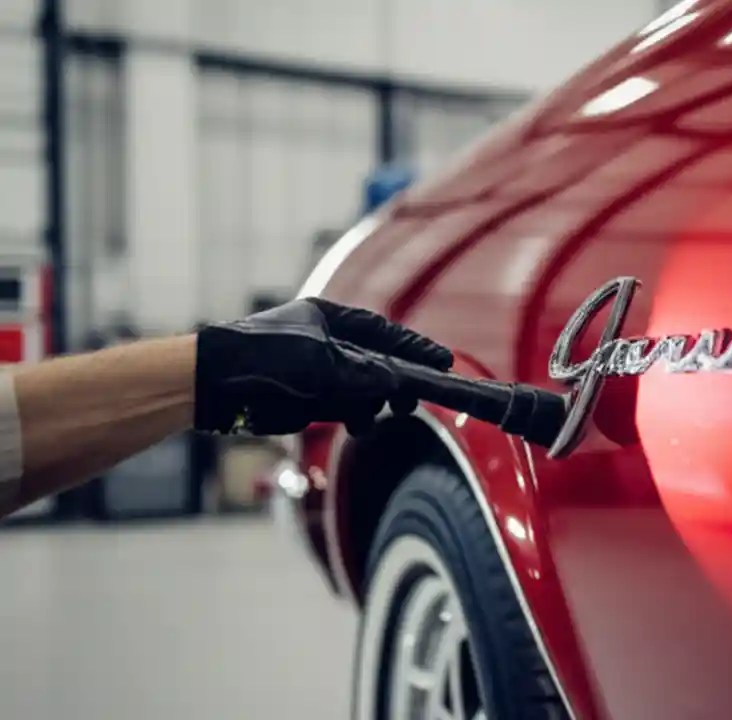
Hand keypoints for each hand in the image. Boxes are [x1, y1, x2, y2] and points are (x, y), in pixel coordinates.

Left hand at [194, 298, 452, 435]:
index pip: (382, 331)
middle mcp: (327, 343)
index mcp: (328, 319)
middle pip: (377, 361)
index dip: (414, 347)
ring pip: (364, 388)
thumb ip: (361, 372)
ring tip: (373, 417)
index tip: (442, 361)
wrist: (213, 385)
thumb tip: (395, 381)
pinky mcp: (309, 398)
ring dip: (373, 403)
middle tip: (411, 400)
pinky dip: (355, 414)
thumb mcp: (319, 362)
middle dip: (395, 381)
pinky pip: (346, 406)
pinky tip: (357, 424)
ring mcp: (318, 371)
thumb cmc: (262, 358)